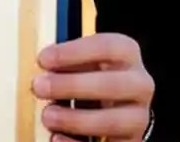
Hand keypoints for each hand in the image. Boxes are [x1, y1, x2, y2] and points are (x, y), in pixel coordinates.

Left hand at [32, 33, 154, 140]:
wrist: (115, 108)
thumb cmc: (91, 77)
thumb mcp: (83, 62)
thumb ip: (67, 62)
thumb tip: (44, 65)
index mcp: (127, 55)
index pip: (108, 47)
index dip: (74, 52)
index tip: (44, 59)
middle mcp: (140, 85)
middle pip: (111, 84)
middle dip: (71, 86)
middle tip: (39, 87)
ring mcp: (137, 117)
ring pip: (112, 121)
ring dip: (75, 120)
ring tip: (48, 116)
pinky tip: (56, 138)